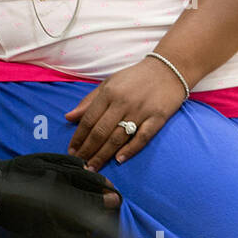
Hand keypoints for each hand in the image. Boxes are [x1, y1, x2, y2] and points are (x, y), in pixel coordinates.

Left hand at [65, 58, 187, 169]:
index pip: (89, 120)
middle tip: (80, 164)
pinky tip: (119, 159)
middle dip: (88, 150)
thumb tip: (68, 117)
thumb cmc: (134, 78)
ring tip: (93, 167)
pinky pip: (142, 137)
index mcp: (109, 93)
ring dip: (104, 155)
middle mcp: (123, 103)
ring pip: (118, 137)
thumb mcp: (109, 83)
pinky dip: (130, 150)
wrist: (168, 70)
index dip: (78, 138)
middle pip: (101, 132)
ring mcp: (141, 111)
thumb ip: (89, 101)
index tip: (71, 151)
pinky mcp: (157, 118)